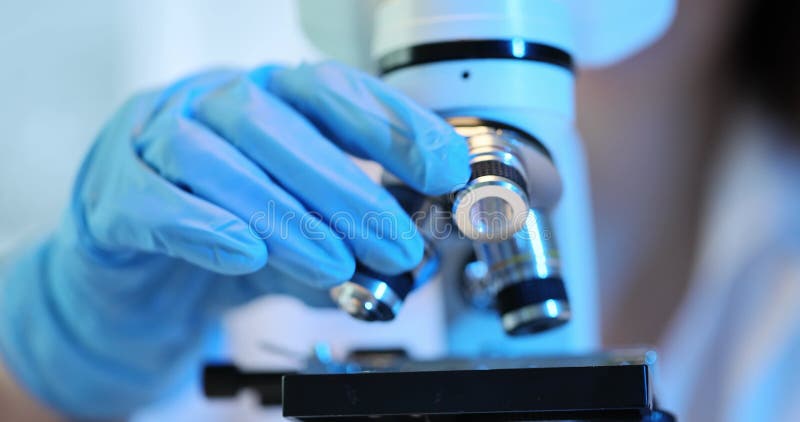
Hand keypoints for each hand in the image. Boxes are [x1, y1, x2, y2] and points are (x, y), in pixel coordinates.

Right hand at [0, 62, 468, 418]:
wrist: (139, 271)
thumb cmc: (230, 234)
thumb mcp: (304, 234)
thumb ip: (349, 244)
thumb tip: (407, 270)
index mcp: (271, 99)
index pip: (334, 92)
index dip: (391, 125)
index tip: (443, 170)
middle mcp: (214, 104)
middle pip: (277, 124)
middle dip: (347, 188)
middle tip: (397, 244)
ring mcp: (156, 140)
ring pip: (214, 157)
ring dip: (284, 215)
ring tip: (335, 265)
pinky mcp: (114, 193)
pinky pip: (152, 199)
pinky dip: (202, 225)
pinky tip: (246, 253)